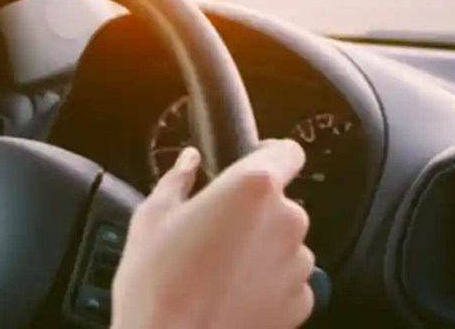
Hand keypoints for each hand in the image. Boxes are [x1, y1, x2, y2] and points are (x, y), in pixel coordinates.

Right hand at [112, 140, 314, 328]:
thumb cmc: (157, 283)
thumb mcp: (153, 217)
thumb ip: (178, 180)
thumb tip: (189, 161)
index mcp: (253, 188)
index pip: (287, 152)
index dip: (270, 155)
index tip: (252, 164)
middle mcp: (286, 220)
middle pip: (280, 202)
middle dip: (254, 212)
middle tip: (215, 231)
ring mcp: (298, 264)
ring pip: (284, 242)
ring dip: (261, 248)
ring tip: (219, 269)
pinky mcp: (301, 301)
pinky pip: (288, 279)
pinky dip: (268, 283)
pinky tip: (232, 294)